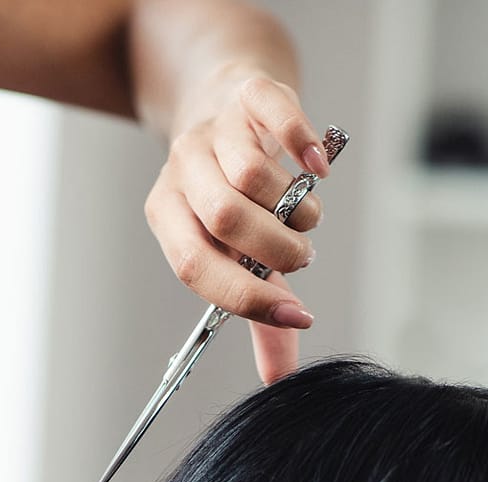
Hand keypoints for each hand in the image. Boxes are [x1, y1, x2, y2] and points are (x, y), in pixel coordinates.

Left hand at [145, 70, 327, 384]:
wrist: (225, 103)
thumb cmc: (231, 194)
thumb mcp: (235, 253)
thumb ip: (257, 312)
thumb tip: (277, 379)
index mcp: (167, 214)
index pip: (194, 266)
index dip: (247, 298)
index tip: (297, 315)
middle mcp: (183, 170)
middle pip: (226, 218)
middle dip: (276, 250)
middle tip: (301, 256)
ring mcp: (215, 129)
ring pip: (255, 175)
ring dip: (297, 209)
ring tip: (306, 219)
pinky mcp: (249, 94)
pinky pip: (278, 116)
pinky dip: (305, 146)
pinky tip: (319, 169)